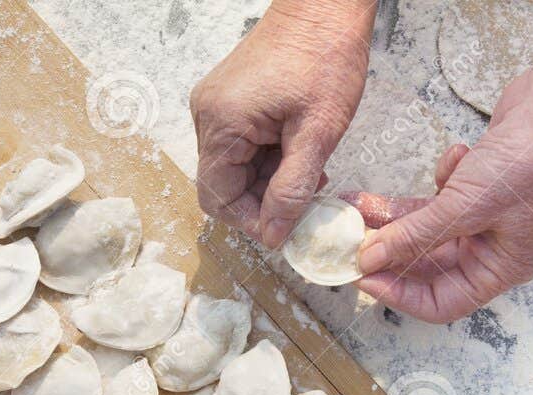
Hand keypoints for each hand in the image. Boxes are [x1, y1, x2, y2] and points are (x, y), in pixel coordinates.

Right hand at [190, 0, 374, 246]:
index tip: (286, 229)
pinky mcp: (230, 99)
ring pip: (235, 167)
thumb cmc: (324, 58)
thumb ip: (292, 189)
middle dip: (263, 200)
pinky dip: (268, 158)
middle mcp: (208, 115)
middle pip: (224, 184)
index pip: (218, 198)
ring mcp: (216, 105)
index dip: (251, 221)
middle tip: (304, 201)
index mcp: (221, 123)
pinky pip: (241, 145)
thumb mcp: (316, 133)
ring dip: (270, 180)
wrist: (325, 6)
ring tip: (309, 171)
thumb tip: (274, 234)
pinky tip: (298, 151)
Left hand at [354, 33, 532, 322]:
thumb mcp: (465, 205)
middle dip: (388, 251)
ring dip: (395, 216)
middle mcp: (492, 250)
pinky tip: (454, 157)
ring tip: (357, 204)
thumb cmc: (530, 162)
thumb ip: (414, 235)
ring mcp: (485, 218)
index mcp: (499, 269)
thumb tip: (369, 259)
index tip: (361, 278)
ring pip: (426, 228)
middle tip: (348, 239)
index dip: (399, 295)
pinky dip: (436, 180)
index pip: (441, 303)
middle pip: (426, 266)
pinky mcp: (477, 186)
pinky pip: (440, 196)